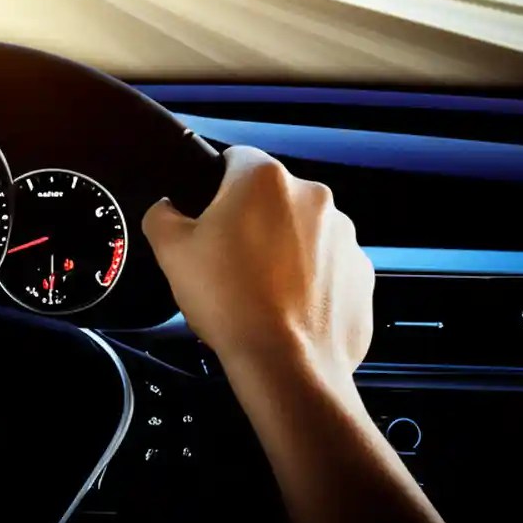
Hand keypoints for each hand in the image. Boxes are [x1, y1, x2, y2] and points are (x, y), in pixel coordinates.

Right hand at [142, 146, 373, 377]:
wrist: (286, 364)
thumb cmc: (231, 303)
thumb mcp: (170, 251)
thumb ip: (161, 215)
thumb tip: (166, 209)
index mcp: (264, 180)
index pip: (235, 158)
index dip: (215, 186)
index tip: (207, 216)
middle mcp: (313, 197)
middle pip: (271, 198)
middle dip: (250, 221)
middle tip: (226, 260)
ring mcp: (344, 236)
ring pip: (302, 231)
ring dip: (281, 250)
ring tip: (256, 289)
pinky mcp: (361, 273)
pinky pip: (327, 267)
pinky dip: (308, 280)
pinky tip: (284, 307)